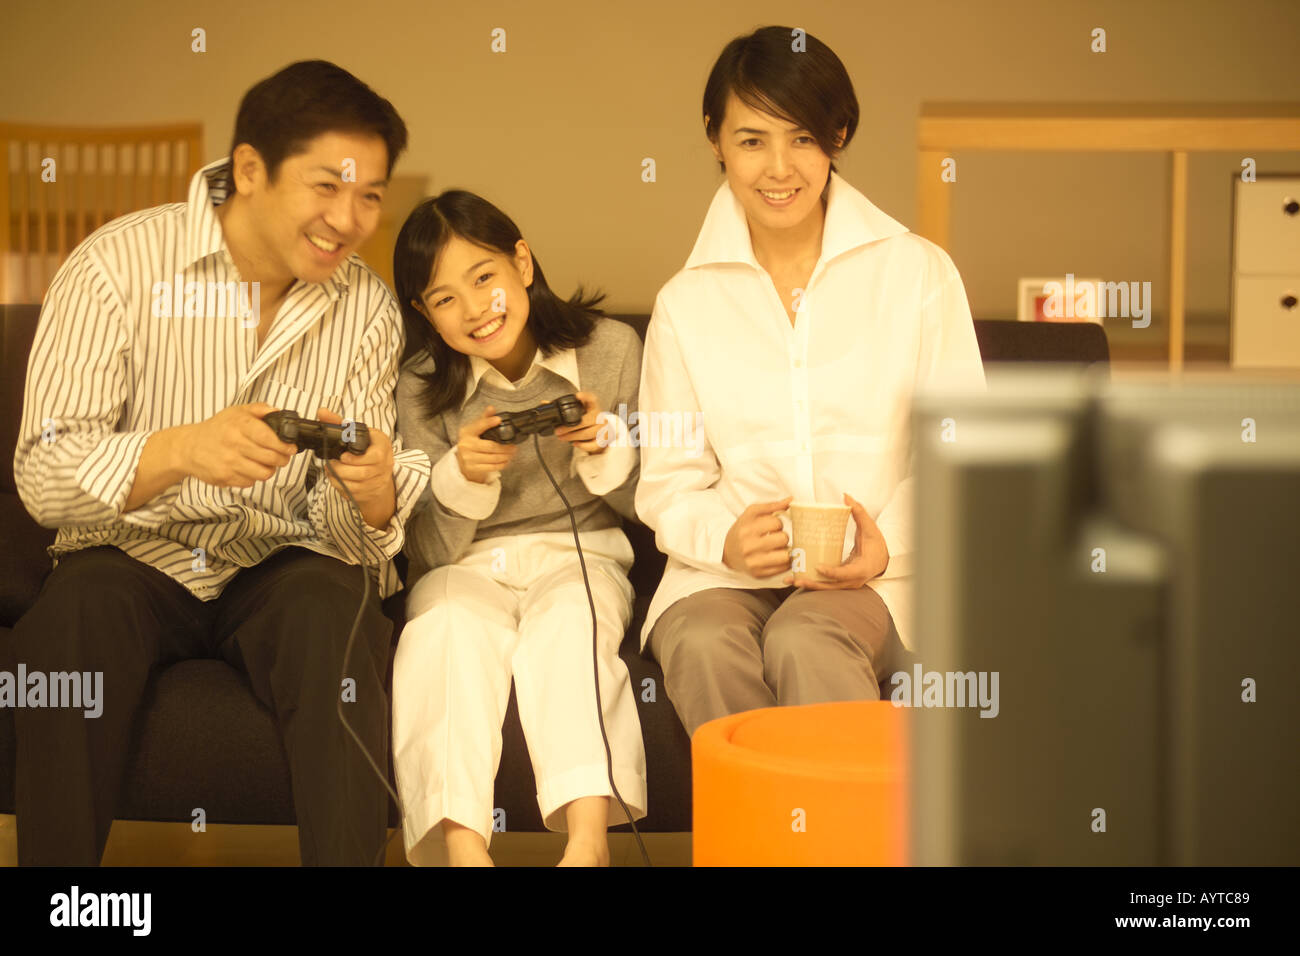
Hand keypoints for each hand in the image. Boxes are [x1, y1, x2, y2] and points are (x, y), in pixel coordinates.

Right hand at [176, 403, 296, 487]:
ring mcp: (229, 463)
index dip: (285, 445)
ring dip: (270, 469)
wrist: (188, 447)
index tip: (291, 447)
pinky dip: (254, 477)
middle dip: (282, 458)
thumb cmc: (216, 429)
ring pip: (264, 473)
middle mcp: (234, 444)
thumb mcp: (236, 412)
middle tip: (282, 456)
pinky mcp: (224, 477)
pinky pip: (250, 482)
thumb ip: (259, 409)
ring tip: (266, 463)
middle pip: (271, 458)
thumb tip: (279, 412)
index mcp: (239, 426)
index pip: (270, 438)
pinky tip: (249, 468)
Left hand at [313, 407, 395, 513]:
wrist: (380, 471)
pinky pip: (353, 492)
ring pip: (356, 484)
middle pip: (363, 473)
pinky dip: (340, 487)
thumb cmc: (367, 447)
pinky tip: (337, 479)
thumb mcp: (358, 432)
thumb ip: (339, 423)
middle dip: (342, 470)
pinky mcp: (371, 492)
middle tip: (331, 464)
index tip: (343, 457)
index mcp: (383, 446)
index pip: (376, 456)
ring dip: (338, 479)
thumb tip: (322, 412)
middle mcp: (384, 464)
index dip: (357, 459)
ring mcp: (378, 480)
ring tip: (331, 471)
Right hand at [456, 405, 518, 482]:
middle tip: (514, 446)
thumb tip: (491, 408)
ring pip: (493, 458)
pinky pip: (491, 467)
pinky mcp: (472, 468)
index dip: (489, 423)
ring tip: (512, 453)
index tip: (499, 420)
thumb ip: (484, 419)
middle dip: (505, 447)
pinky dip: (501, 464)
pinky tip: (506, 460)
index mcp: (466, 432)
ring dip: (506, 456)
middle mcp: (465, 445)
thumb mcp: (475, 429)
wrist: (462, 460)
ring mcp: (468, 458)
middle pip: (490, 446)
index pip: (478, 426)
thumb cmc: (472, 441)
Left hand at [553, 391, 605, 453]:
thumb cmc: (585, 420)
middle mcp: (599, 416)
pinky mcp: (604, 439)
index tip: (577, 396)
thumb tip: (544, 403)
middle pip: (588, 420)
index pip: (592, 399)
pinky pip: (594, 443)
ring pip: (589, 433)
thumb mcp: (577, 412)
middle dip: (571, 427)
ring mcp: (603, 428)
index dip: (586, 397)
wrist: (600, 433)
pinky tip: (574, 444)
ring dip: (573, 436)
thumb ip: (561, 408)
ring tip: (561, 437)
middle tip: (557, 431)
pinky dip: (584, 445)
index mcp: (593, 406)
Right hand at [723, 496, 792, 577]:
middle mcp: (749, 546)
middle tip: (775, 537)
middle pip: (783, 539)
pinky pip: (783, 568)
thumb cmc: (742, 530)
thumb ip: (771, 506)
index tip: (772, 526)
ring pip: (786, 556)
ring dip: (785, 550)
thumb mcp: (751, 513)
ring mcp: (754, 562)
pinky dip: (784, 562)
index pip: (776, 523)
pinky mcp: (759, 574)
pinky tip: (777, 557)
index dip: (778, 523)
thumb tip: (791, 500)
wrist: (727, 552)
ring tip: (778, 548)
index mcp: (747, 529)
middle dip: (782, 537)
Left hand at [783, 493, 889, 589]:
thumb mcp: (870, 528)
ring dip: (808, 585)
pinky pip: (825, 585)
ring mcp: (846, 584)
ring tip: (790, 580)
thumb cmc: (876, 544)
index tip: (818, 567)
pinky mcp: (840, 583)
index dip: (832, 572)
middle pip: (831, 586)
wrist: (883, 559)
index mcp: (861, 568)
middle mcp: (853, 580)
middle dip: (813, 583)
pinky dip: (812, 582)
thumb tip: (846, 496)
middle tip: (796, 579)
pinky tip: (796, 577)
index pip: (845, 574)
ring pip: (825, 588)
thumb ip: (859, 512)